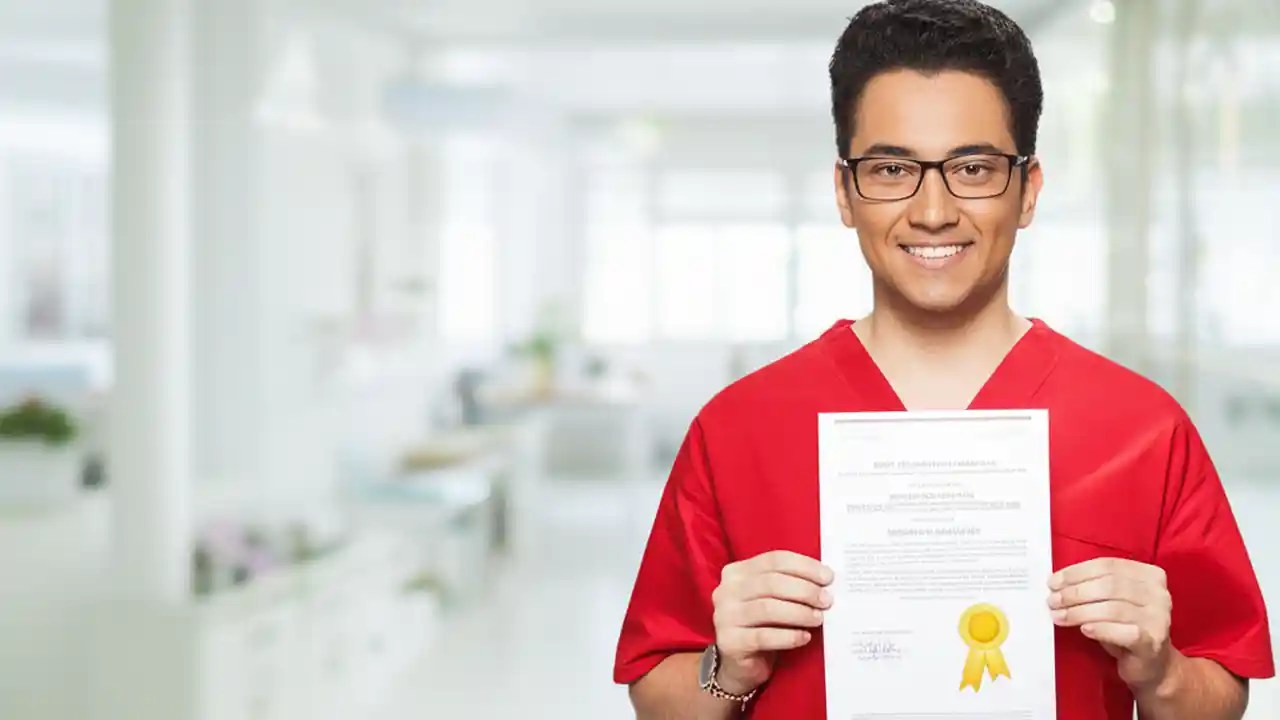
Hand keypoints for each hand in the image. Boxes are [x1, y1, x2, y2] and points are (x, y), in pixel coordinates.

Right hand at [711, 550, 834, 694]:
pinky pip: (764, 636)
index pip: (774, 560)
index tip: (827, 577)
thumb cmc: (762, 625)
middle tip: (826, 600)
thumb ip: (789, 584)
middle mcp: (726, 591)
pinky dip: (789, 636)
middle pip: (772, 583)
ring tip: (818, 618)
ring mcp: (725, 617)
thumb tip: (825, 579)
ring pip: (768, 608)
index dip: (804, 566)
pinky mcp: (730, 642)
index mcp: (737, 572)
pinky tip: (804, 637)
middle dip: (805, 590)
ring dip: (799, 612)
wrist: (739, 663)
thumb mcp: (771, 598)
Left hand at [1047, 557, 1174, 690]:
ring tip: (1059, 616)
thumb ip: (1092, 586)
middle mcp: (1159, 594)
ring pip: (1112, 609)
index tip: (1053, 582)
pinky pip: (1123, 632)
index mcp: (1149, 575)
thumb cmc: (1125, 626)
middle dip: (1074, 593)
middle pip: (1109, 586)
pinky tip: (1084, 630)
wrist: (1152, 664)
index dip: (1076, 573)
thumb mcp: (1110, 600)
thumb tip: (1056, 583)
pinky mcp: (1153, 643)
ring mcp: (1159, 619)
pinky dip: (1100, 629)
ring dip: (1079, 612)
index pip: (1107, 566)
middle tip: (1052, 601)